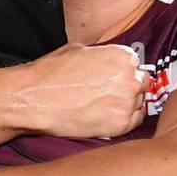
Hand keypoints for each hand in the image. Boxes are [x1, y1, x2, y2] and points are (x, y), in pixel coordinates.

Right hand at [10, 43, 145, 138]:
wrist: (35, 99)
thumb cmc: (51, 73)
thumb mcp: (78, 50)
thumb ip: (101, 56)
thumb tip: (105, 62)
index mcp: (123, 57)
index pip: (136, 65)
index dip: (124, 72)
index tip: (114, 79)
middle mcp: (130, 79)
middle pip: (141, 84)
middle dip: (128, 87)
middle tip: (109, 93)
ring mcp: (127, 103)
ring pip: (139, 103)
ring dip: (126, 104)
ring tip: (104, 106)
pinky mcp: (120, 125)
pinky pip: (134, 122)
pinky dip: (124, 120)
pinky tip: (108, 116)